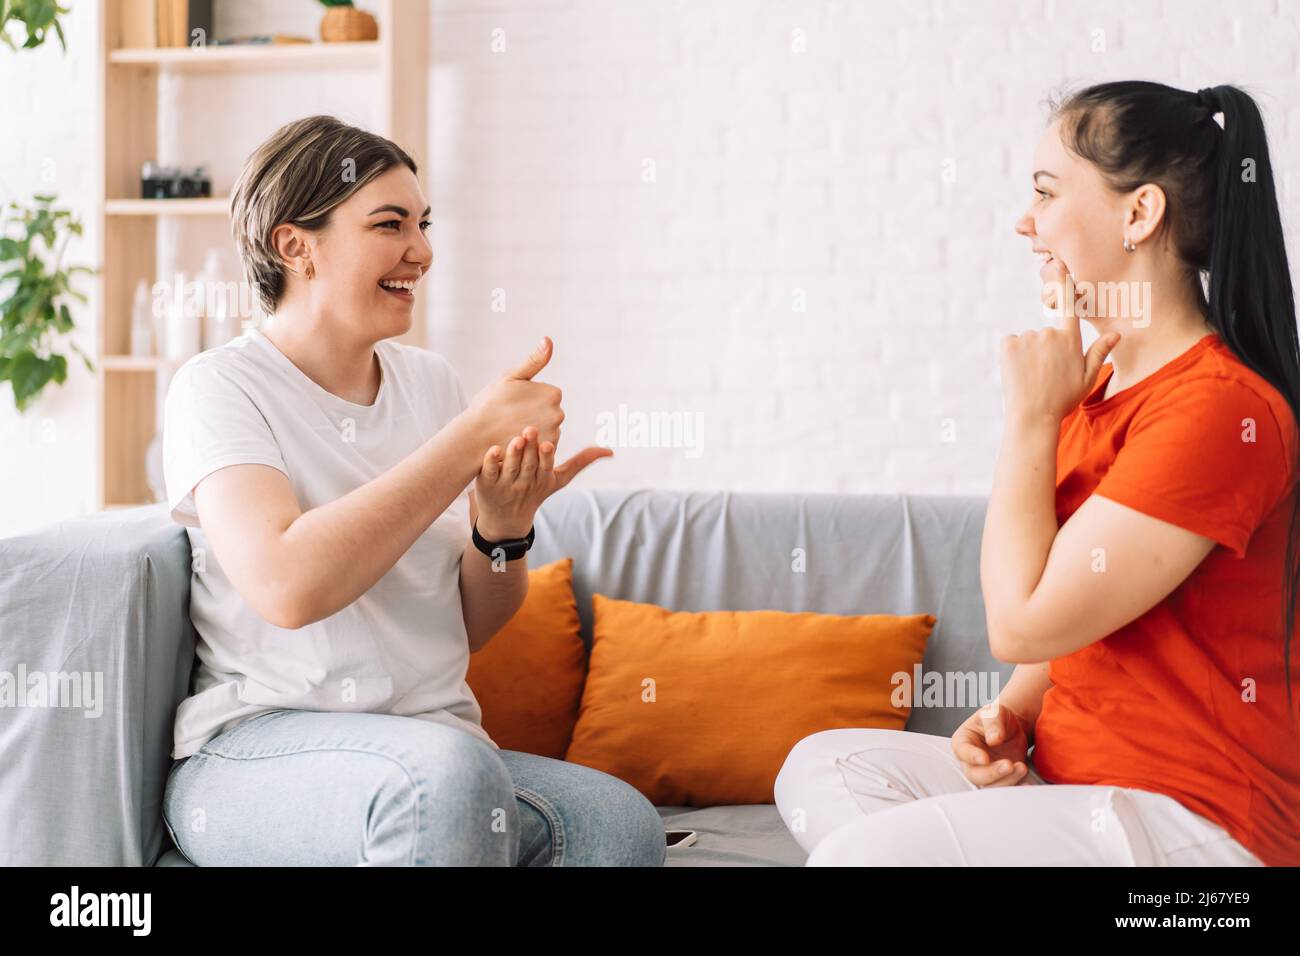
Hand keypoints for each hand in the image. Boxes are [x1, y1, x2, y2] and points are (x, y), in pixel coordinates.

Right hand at [465, 337, 564, 451]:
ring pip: (545, 429)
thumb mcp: (511, 376)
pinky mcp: (544, 451)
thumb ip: (534, 360)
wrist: (476, 435)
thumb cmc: (490, 403)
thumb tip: (549, 340)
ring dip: (534, 430)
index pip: (547, 394)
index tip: (515, 403)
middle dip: (534, 415)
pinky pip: (542, 445)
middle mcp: (558, 414)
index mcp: (552, 393)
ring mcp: (553, 434)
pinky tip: (517, 441)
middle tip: (512, 417)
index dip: (529, 398)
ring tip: (513, 430)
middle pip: (549, 412)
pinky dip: (532, 445)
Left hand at [473, 425, 612, 539]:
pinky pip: (488, 472)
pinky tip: (493, 449)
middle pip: (527, 465)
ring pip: (509, 468)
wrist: (505, 521)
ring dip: (512, 453)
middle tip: (529, 430)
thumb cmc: (535, 492)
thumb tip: (610, 451)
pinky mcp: (485, 484)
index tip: (548, 444)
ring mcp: (504, 484)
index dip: (545, 457)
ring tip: (515, 439)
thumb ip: (581, 462)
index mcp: (542, 479)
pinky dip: (490, 462)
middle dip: (529, 448)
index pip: (545, 467)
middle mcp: (524, 483)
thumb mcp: (559, 480)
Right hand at [950, 701, 1032, 787]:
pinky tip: (1027, 783)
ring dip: (1006, 780)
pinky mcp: (1001, 779)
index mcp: (963, 741)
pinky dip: (1017, 787)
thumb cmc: (998, 718)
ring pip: (991, 785)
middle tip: (1008, 765)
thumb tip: (994, 739)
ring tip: (1022, 767)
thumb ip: (993, 723)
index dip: (972, 756)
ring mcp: (986, 772)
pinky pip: (1006, 788)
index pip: (963, 751)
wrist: (1012, 728)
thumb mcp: (994, 712)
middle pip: (975, 775)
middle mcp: (971, 761)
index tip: (984, 758)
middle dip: (992, 773)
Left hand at [1000, 282, 1119, 422]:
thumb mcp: (1087, 378)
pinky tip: (1018, 372)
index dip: (1063, 282)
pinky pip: (1011, 344)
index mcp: (1070, 340)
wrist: (1033, 417)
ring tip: (1031, 377)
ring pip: (1027, 340)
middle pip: (1045, 333)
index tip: (1059, 263)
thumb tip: (1116, 334)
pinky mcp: (1008, 344)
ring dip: (1027, 354)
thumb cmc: (1062, 399)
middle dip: (1044, 350)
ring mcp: (1028, 338)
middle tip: (1045, 375)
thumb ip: (1099, 352)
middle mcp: (1049, 334)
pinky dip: (1012, 356)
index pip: (1069, 304)